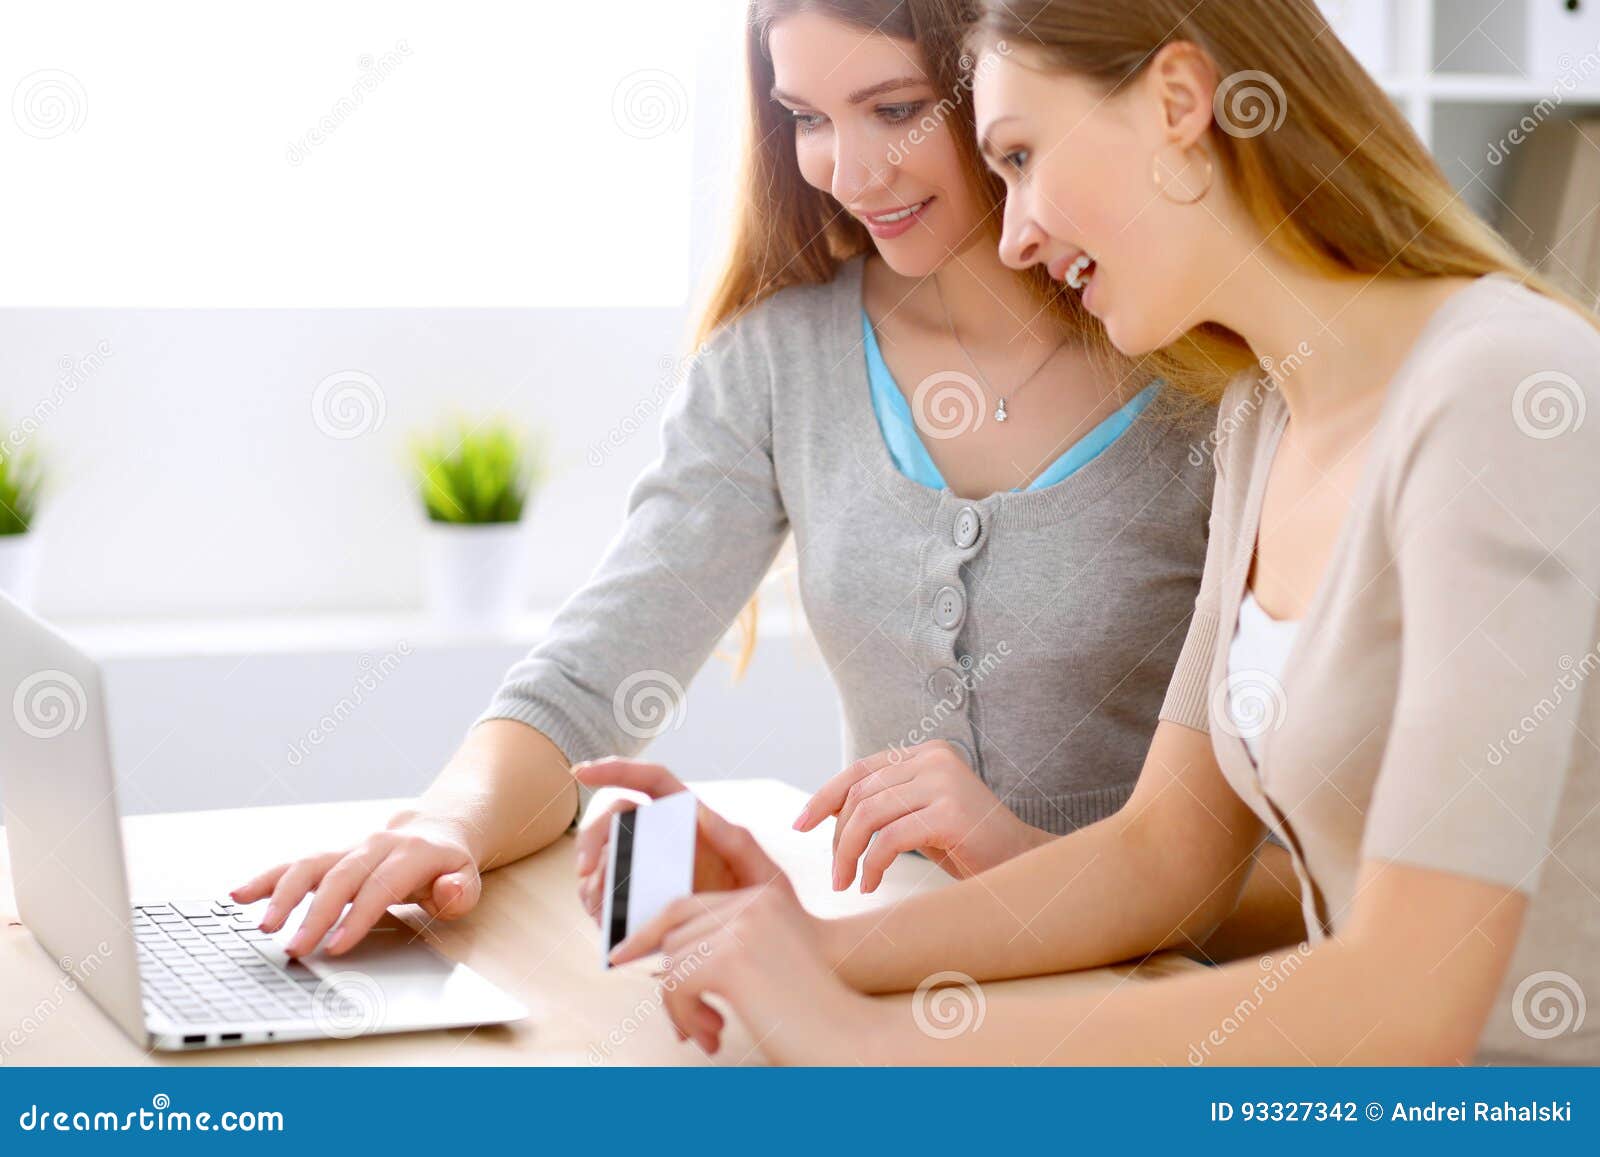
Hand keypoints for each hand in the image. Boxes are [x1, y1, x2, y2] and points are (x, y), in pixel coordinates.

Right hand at [230, 814, 480, 956]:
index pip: (380, 886)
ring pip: (311, 865)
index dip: (357, 916)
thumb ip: (459, 891)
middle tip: (295, 948)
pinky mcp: (330, 855)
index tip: (335, 946)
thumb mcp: (468, 878)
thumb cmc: (448, 865)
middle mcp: (375, 846)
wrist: (435, 828)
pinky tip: (239, 896)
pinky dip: (266, 879)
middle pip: (340, 877)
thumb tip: (446, 890)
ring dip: (283, 894)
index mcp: (411, 853)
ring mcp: (349, 848)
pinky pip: (295, 864)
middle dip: (315, 914)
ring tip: (263, 926)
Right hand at [571, 759, 745, 924]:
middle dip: (592, 837)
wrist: (753, 950)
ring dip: (592, 876)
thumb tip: (700, 812)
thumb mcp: (761, 873)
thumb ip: (737, 841)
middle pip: (614, 818)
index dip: (615, 770)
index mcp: (689, 816)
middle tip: (586, 869)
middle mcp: (661, 834)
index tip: (581, 773)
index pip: (650, 779)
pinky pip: (602, 892)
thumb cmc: (760, 908)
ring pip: (602, 857)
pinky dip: (595, 902)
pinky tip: (601, 918)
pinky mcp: (634, 897)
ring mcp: (644, 865)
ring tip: (598, 903)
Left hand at [610, 806, 874, 1062]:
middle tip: (686, 1024)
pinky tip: (714, 1036)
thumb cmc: (809, 1012)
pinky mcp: (730, 958)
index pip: (686, 904)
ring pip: (671, 961)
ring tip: (710, 1033)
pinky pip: (676, 985)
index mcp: (761, 898)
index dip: (649, 931)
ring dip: (680, 1006)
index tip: (621, 955)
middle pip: (673, 932)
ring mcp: (741, 927)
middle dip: (670, 982)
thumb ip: (725, 949)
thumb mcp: (767, 965)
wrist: (847, 1036)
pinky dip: (685, 1016)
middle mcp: (751, 903)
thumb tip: (659, 964)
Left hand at [793, 740, 1049, 890]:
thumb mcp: (921, 815)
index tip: (800, 824)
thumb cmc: (969, 846)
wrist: (1023, 865)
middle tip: (836, 876)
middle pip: (859, 794)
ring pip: (868, 814)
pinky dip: (872, 865)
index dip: (824, 796)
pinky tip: (872, 884)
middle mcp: (933, 758)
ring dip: (849, 854)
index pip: (860, 769)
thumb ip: (888, 803)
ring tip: (849, 883)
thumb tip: (832, 812)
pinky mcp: (950, 812)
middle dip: (838, 837)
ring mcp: (943, 782)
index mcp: (925, 752)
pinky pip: (889, 838)